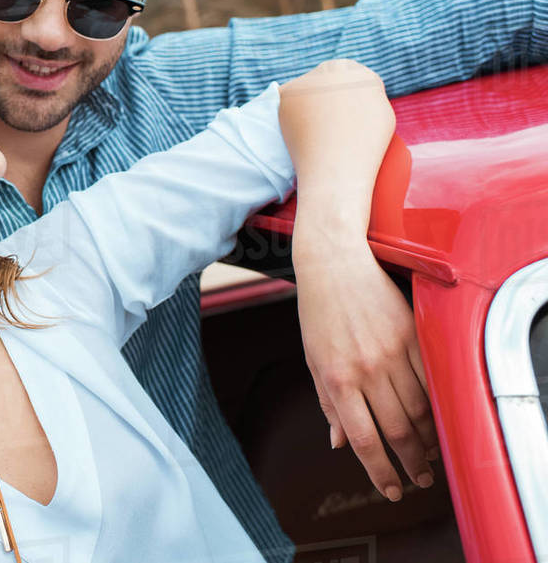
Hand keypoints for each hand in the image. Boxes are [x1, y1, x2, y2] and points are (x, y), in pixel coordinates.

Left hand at [294, 241, 437, 500]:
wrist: (334, 263)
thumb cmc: (318, 313)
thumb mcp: (314, 360)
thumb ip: (328, 404)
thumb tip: (339, 444)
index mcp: (337, 378)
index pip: (363, 439)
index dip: (379, 471)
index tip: (390, 490)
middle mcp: (366, 368)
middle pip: (398, 431)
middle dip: (412, 464)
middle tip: (419, 480)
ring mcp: (393, 351)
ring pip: (421, 409)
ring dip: (429, 439)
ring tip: (430, 454)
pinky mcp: (413, 334)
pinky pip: (433, 379)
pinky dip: (438, 405)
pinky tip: (437, 419)